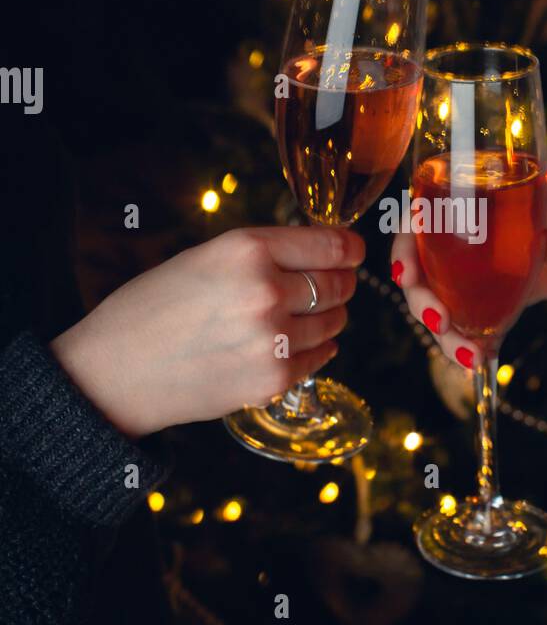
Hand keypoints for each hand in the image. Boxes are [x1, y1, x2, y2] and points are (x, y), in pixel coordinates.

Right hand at [50, 226, 364, 436]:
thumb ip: (262, 254)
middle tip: (329, 285)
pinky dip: (316, 350)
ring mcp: (274, 339)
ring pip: (334, 323)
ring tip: (301, 317)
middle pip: (338, 284)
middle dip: (339, 283)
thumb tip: (320, 254)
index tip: (352, 252)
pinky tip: (297, 344)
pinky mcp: (272, 379)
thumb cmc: (153, 308)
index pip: (332, 246)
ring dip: (327, 318)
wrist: (116, 370)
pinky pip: (319, 358)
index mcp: (247, 250)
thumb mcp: (205, 257)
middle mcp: (266, 291)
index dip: (350, 249)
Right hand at [390, 175, 546, 366]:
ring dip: (444, 335)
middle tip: (441, 322)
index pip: (415, 223)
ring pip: (437, 306)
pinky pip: (466, 326)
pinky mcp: (483, 304)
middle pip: (419, 272)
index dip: (403, 249)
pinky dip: (468, 345)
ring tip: (470, 357)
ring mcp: (465, 277)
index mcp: (461, 205)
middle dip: (421, 302)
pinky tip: (481, 362)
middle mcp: (453, 242)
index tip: (407, 275)